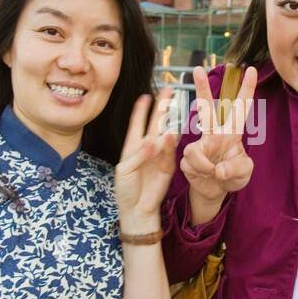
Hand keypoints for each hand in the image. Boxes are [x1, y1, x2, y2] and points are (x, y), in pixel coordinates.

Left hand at [115, 86, 178, 227]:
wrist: (136, 208)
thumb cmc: (125, 189)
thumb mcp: (124, 170)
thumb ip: (138, 155)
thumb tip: (152, 142)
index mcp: (133, 146)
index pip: (137, 123)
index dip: (140, 110)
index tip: (145, 95)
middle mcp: (147, 148)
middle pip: (156, 122)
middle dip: (162, 106)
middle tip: (169, 90)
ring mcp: (159, 156)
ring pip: (166, 133)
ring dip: (169, 119)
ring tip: (172, 105)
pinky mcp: (168, 166)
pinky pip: (170, 152)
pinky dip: (170, 143)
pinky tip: (170, 133)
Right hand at [180, 65, 257, 202]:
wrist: (216, 191)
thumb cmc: (233, 176)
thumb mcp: (244, 173)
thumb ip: (235, 168)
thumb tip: (217, 169)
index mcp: (231, 133)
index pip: (240, 108)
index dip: (247, 90)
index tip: (252, 70)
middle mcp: (213, 134)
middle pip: (205, 109)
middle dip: (201, 88)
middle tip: (196, 68)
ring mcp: (199, 145)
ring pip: (194, 149)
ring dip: (205, 165)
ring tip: (214, 173)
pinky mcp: (186, 158)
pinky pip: (191, 163)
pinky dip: (201, 172)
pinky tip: (206, 175)